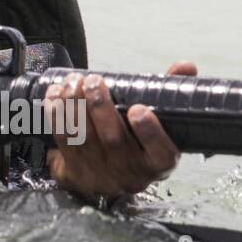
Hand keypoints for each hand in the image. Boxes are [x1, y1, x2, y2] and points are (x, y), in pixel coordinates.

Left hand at [45, 62, 196, 201]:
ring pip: (85, 138)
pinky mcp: (75, 171)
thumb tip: (186, 66)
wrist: (102, 171)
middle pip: (114, 141)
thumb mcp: (156, 119)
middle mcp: (130, 173)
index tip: (139, 109)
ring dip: (75, 105)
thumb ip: (168, 91)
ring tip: (73, 82)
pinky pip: (63, 140)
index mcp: (157, 162)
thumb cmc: (133, 138)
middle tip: (93, 81)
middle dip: (100, 106)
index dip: (150, 133)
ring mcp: (101, 174)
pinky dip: (57, 114)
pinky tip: (55, 95)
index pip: (161, 154)